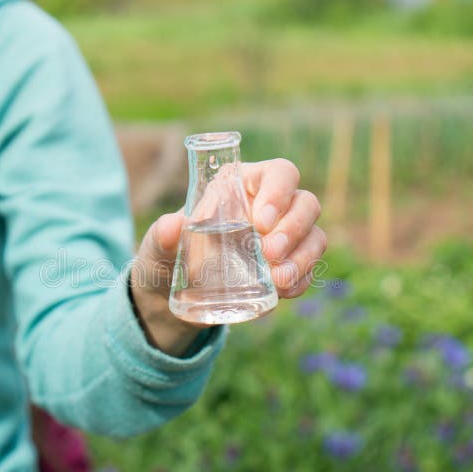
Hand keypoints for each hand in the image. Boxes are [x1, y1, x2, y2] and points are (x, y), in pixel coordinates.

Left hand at [130, 158, 326, 356]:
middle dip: (293, 228)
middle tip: (269, 253)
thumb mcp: (158, 247)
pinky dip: (301, 280)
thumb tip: (172, 226)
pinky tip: (284, 292)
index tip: (261, 221)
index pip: (279, 173)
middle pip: (305, 204)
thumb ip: (162, 235)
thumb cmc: (168, 258)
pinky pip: (309, 269)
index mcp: (243, 184)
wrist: (172, 298)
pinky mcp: (287, 267)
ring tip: (278, 280)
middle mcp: (270, 206)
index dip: (279, 192)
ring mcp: (284, 238)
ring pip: (315, 236)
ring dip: (303, 257)